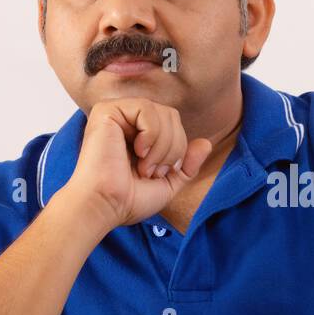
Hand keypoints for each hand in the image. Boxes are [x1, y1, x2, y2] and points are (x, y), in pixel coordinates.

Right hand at [61, 97, 212, 234]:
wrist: (106, 205)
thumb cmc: (129, 199)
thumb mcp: (167, 183)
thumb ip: (186, 164)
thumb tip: (206, 143)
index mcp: (138, 133)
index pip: (174, 124)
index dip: (177, 149)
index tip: (159, 174)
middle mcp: (127, 120)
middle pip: (172, 116)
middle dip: (172, 148)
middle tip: (152, 171)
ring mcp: (116, 113)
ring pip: (162, 112)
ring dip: (162, 145)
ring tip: (144, 165)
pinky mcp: (106, 110)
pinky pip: (146, 109)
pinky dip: (151, 134)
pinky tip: (137, 151)